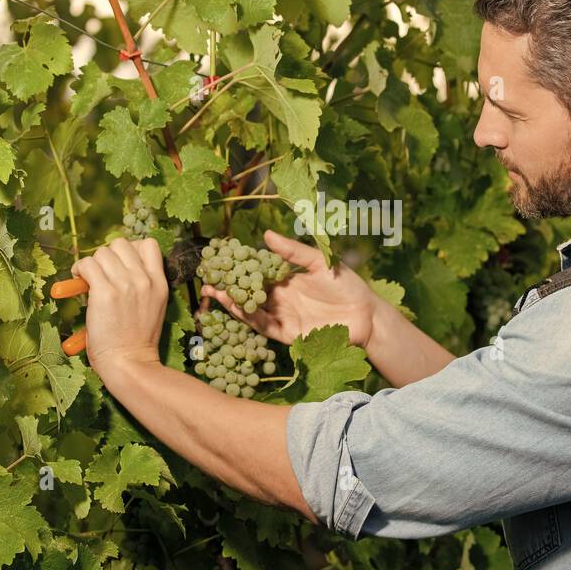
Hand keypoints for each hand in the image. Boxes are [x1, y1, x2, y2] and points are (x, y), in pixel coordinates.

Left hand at [71, 237, 167, 374]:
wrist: (130, 363)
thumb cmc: (137, 341)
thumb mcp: (154, 307)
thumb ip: (144, 285)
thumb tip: (120, 267)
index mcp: (159, 282)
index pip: (147, 244)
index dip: (130, 249)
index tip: (120, 264)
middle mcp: (144, 279)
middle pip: (121, 244)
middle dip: (107, 256)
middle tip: (100, 273)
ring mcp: (125, 284)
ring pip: (102, 253)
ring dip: (91, 264)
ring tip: (87, 278)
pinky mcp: (104, 293)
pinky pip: (87, 265)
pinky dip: (79, 270)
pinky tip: (78, 281)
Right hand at [201, 230, 379, 347]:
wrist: (366, 314)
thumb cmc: (347, 285)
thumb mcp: (319, 263)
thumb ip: (293, 252)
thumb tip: (265, 235)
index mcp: (285, 280)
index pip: (255, 273)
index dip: (237, 267)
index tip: (218, 258)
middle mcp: (280, 299)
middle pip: (247, 293)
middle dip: (226, 287)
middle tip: (205, 278)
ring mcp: (283, 317)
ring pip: (251, 310)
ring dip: (231, 303)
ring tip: (212, 292)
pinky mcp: (288, 333)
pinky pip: (264, 326)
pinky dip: (249, 318)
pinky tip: (235, 308)